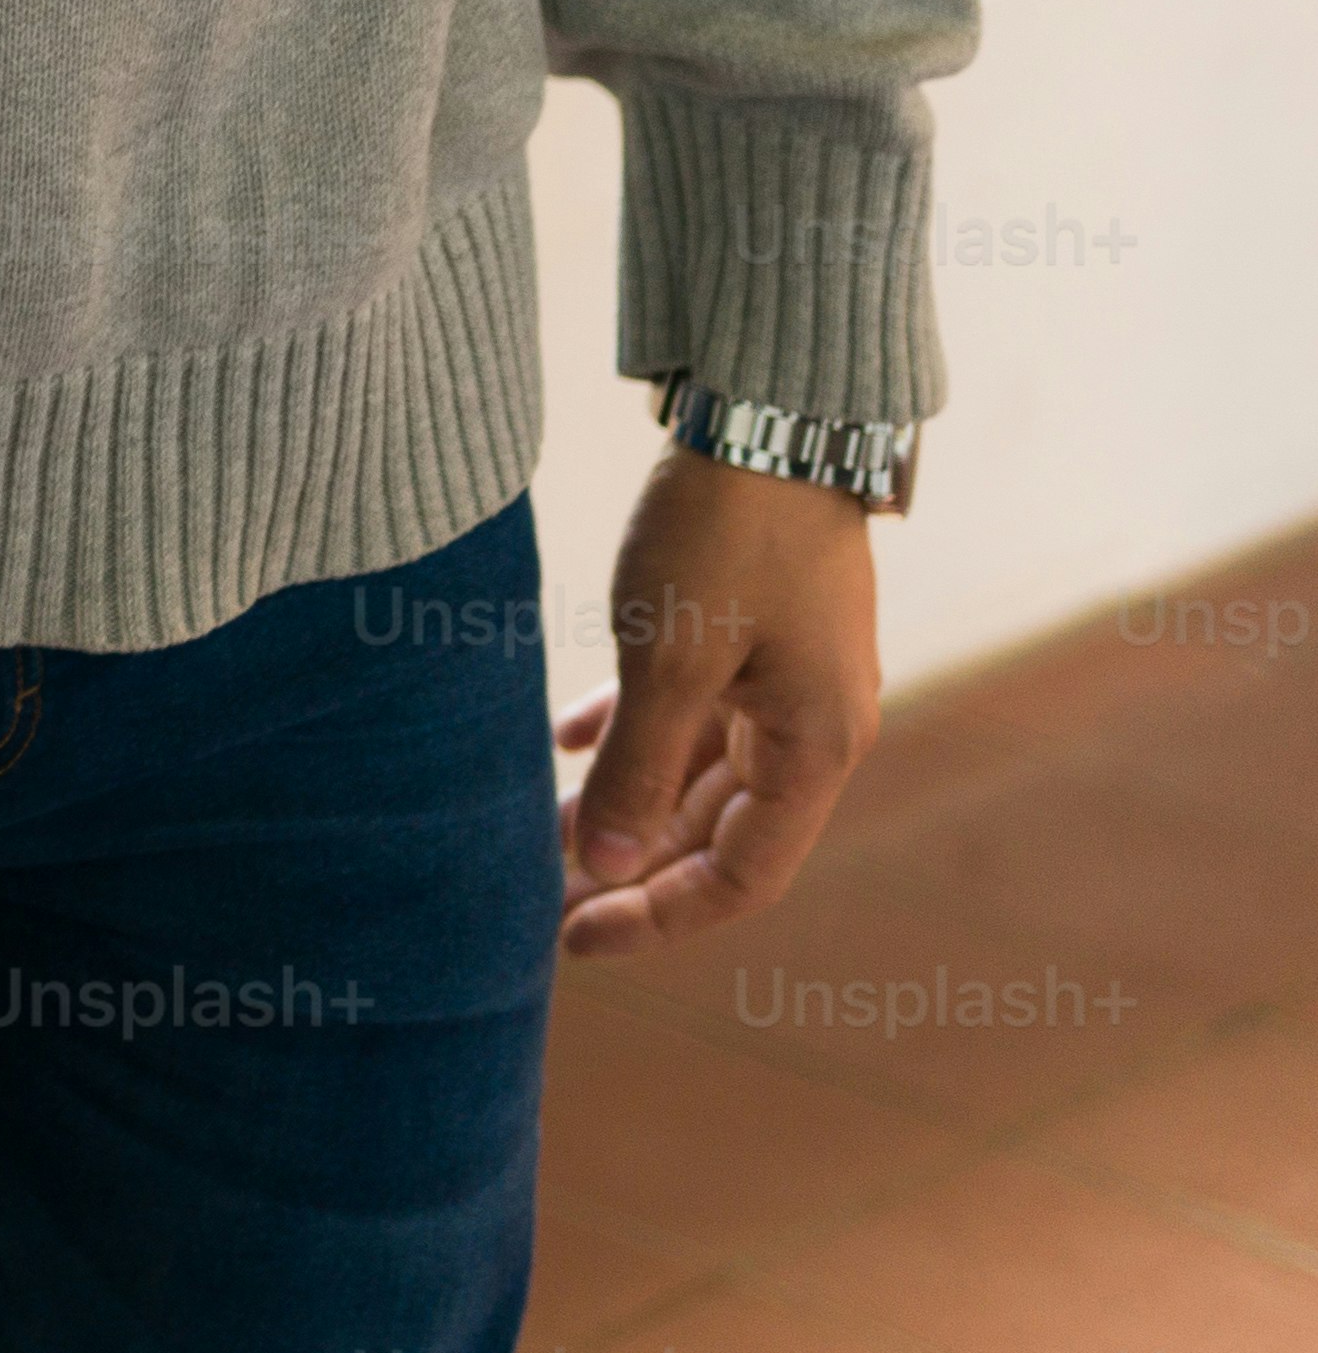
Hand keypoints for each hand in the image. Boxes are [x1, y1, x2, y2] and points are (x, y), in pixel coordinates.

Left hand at [555, 447, 882, 957]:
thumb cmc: (726, 535)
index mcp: (815, 750)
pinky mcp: (754, 631)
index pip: (741, 876)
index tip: (571, 939)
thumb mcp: (672, 660)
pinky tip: (562, 743)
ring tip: (540, 837)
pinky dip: (632, 733)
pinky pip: (692, 710)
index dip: (658, 917)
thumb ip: (639, 768)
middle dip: (632, 870)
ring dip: (627, 804)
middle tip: (538, 900)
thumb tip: (599, 866)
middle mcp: (813, 727)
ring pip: (699, 772)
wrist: (770, 413)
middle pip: (719, 832)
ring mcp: (787, 678)